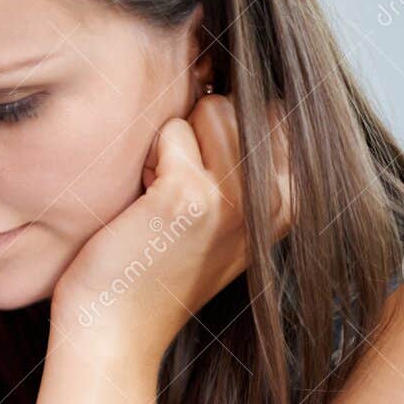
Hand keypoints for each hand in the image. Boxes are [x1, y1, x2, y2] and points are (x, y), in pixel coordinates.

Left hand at [53, 92, 292, 362]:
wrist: (112, 331)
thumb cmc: (149, 268)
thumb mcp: (215, 213)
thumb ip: (239, 156)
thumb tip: (224, 72)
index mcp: (290, 200)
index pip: (274, 109)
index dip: (225, 122)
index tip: (195, 174)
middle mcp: (277, 198)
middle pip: (238, 103)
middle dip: (194, 133)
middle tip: (169, 195)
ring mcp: (239, 198)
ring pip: (208, 109)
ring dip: (170, 145)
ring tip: (155, 201)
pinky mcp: (191, 197)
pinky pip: (168, 133)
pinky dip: (145, 163)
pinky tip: (139, 210)